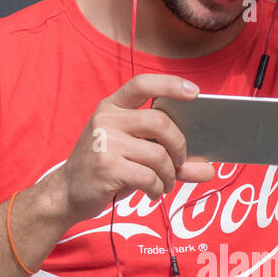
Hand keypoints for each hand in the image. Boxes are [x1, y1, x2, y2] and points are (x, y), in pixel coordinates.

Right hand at [43, 75, 215, 226]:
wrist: (68, 192)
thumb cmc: (107, 169)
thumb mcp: (136, 155)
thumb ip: (172, 158)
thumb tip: (209, 169)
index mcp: (112, 106)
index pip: (143, 84)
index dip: (170, 85)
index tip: (194, 93)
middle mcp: (107, 119)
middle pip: (160, 122)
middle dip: (179, 146)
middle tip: (178, 162)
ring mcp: (104, 141)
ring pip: (158, 155)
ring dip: (169, 175)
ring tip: (164, 184)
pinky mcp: (106, 166)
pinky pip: (149, 177)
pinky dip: (158, 189)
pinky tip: (152, 192)